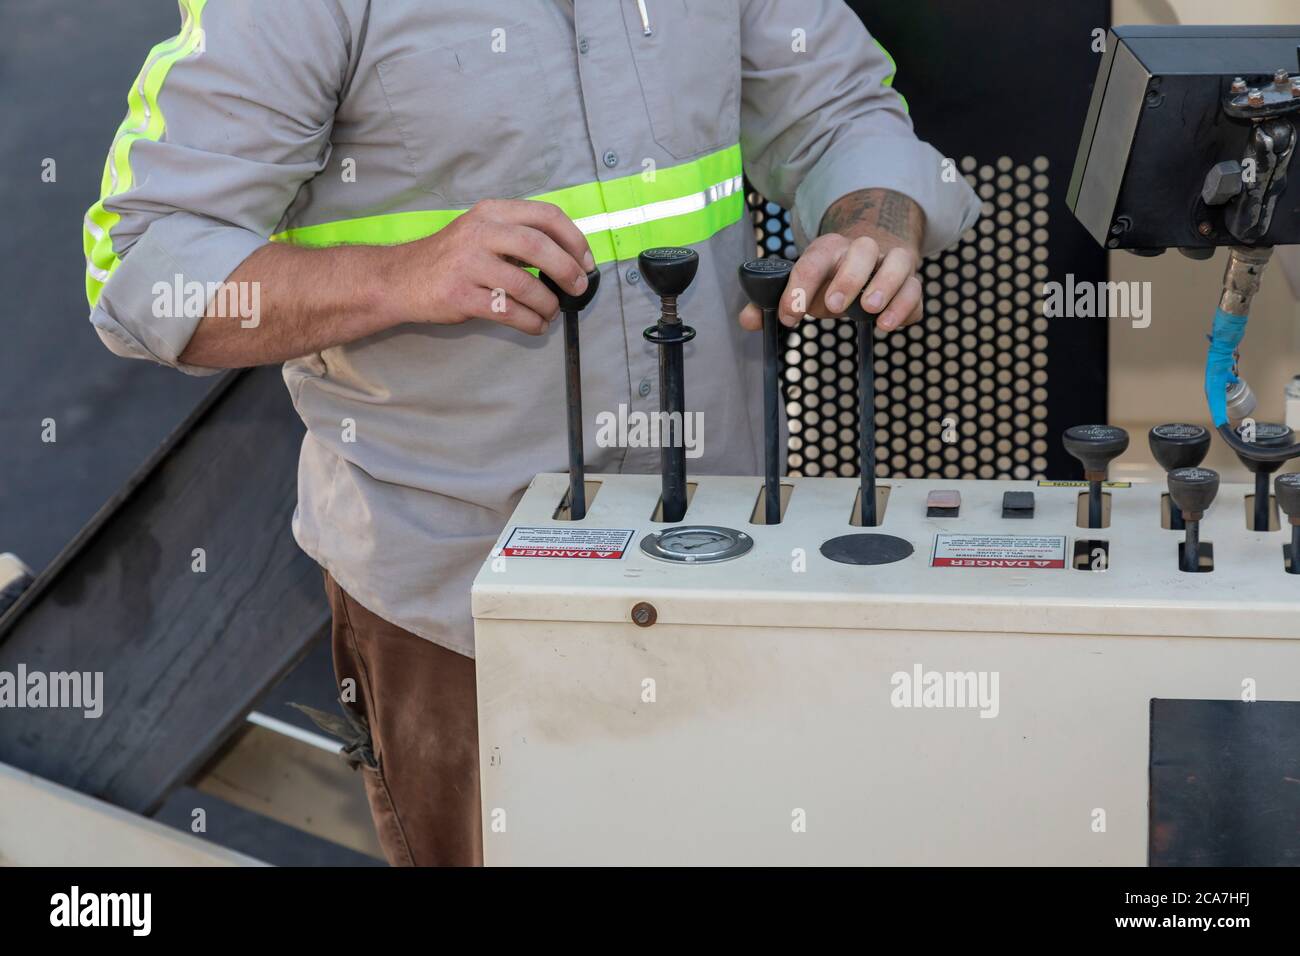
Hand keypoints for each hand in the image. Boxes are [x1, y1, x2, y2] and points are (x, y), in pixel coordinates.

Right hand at [380, 199, 594, 334]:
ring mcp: (469, 264)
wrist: (399, 278)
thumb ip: (517, 237)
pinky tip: (535, 325)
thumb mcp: (480, 232)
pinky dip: (530, 321)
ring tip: (551, 312)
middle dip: (567, 270)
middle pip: (539, 247)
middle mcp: (480, 233)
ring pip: (525, 285)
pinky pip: (508, 311)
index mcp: (492, 212)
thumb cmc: (449, 258)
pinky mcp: (461, 295)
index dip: (574, 239)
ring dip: (548, 303)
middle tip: (578, 288)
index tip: (586, 260)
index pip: (545, 215)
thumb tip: (566, 258)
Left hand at [738, 233, 921, 334]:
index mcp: (830, 248)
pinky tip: (888, 324)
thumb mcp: (802, 287)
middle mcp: (863, 250)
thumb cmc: (832, 278)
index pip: (814, 259)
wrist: (872, 260)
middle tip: (833, 307)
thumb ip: (773, 303)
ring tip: (870, 311)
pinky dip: (905, 306)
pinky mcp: (912, 284)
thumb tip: (748, 321)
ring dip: (885, 284)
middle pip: (861, 250)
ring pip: (897, 261)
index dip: (799, 287)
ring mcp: (891, 263)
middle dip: (848, 278)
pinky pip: (915, 289)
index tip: (788, 317)